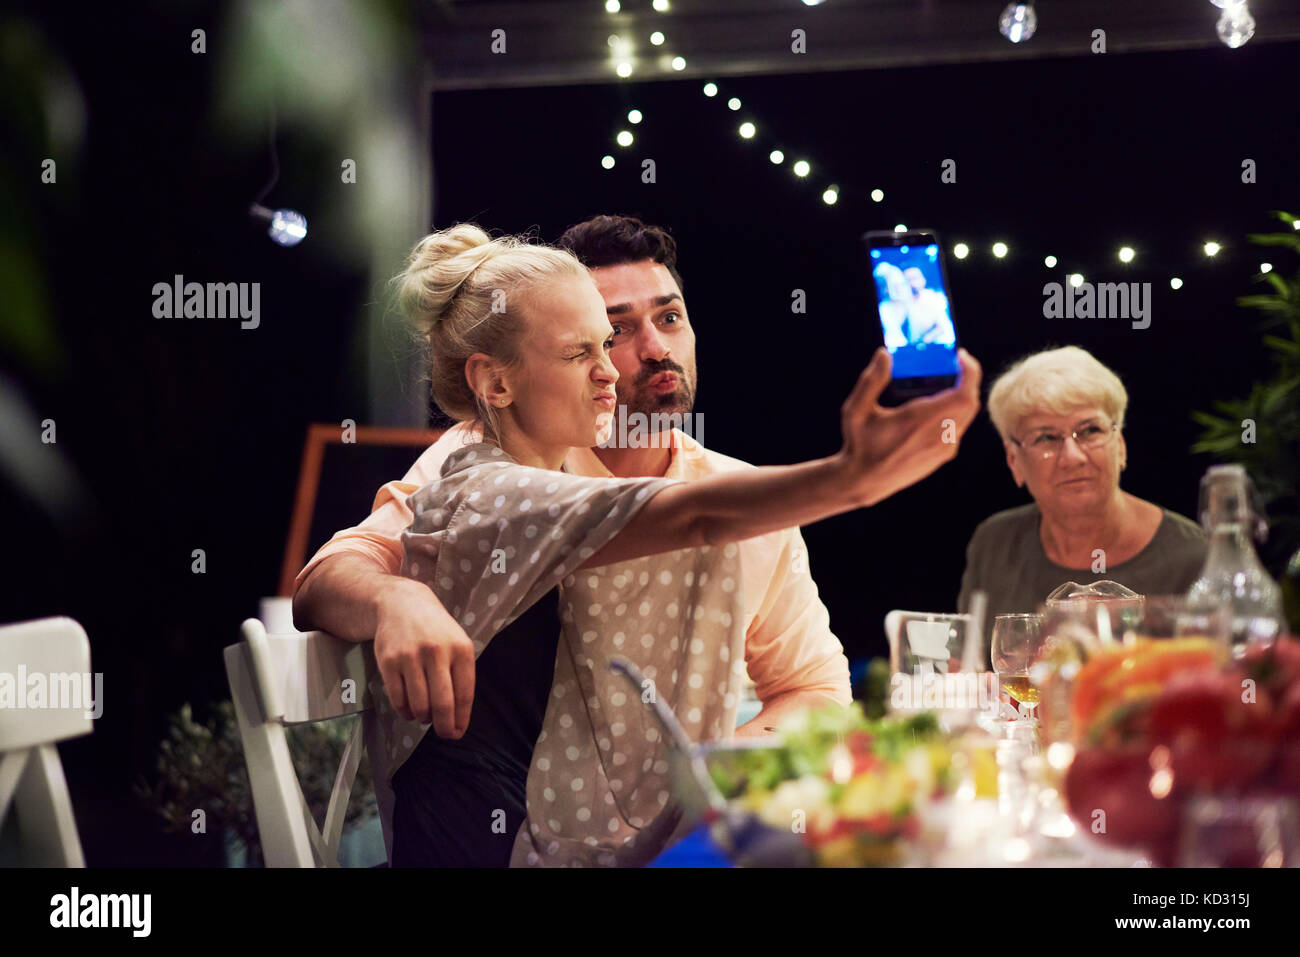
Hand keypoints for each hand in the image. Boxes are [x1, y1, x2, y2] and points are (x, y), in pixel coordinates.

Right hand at [372, 577, 475, 737]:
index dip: (462, 719)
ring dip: (423, 717)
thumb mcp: (457, 642)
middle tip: (444, 734)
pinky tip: (409, 709)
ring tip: (425, 715)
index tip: (458, 732)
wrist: (402, 603)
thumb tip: (459, 716)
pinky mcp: (389, 661)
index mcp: (460, 649)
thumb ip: (460, 675)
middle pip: (442, 704)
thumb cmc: (435, 629)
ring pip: (419, 705)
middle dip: (444, 726)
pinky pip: (398, 699)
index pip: (464, 694)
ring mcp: (411, 656)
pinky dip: (404, 711)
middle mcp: (437, 652)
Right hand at [838, 347, 981, 506]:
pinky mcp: (943, 456)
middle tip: (954, 364)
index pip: (963, 394)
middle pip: (970, 402)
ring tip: (946, 382)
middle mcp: (937, 436)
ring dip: (962, 395)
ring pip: (967, 415)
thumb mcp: (856, 410)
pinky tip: (938, 406)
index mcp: (920, 421)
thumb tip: (884, 354)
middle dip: (967, 379)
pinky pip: (959, 428)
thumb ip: (871, 380)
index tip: (961, 357)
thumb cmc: (859, 444)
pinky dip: (957, 411)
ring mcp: (943, 448)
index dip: (970, 372)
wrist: (864, 482)